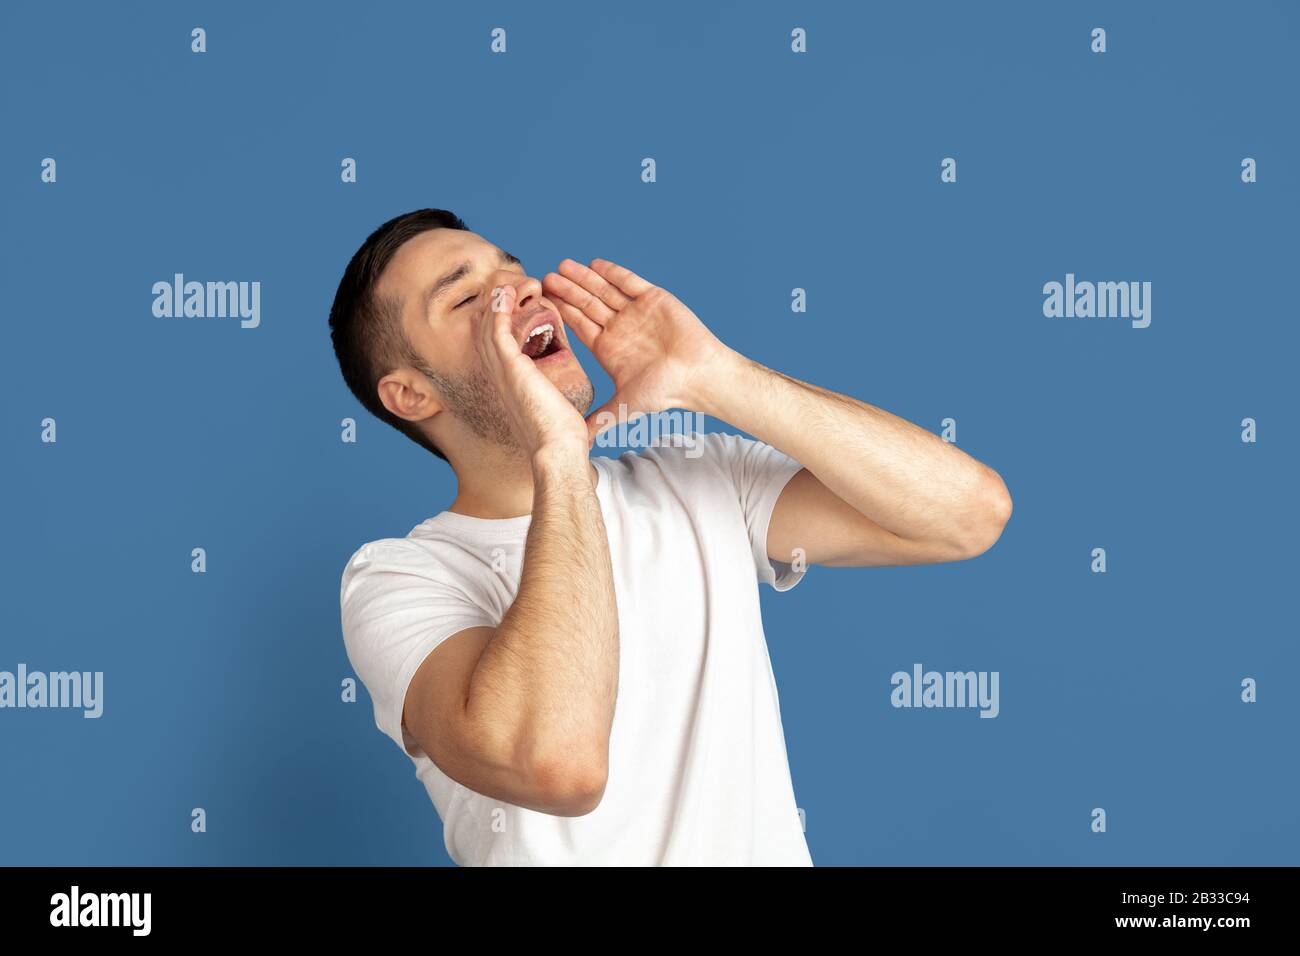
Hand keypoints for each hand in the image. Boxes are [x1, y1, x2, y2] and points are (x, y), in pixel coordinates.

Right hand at [474, 283, 589, 457]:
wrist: (558, 453)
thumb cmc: (560, 439)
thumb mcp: (554, 412)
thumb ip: (556, 405)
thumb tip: (577, 418)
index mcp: (511, 384)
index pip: (498, 346)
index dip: (503, 323)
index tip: (518, 306)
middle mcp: (501, 376)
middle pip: (487, 330)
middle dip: (496, 306)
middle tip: (509, 285)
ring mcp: (502, 370)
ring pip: (488, 324)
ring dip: (498, 300)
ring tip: (509, 280)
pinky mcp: (510, 367)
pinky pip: (497, 328)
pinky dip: (500, 307)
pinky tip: (506, 291)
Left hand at [542, 259, 731, 440]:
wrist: (698, 377)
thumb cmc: (665, 392)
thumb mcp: (625, 406)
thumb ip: (600, 419)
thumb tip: (578, 442)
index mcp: (608, 348)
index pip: (579, 326)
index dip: (561, 313)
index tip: (540, 302)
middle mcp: (620, 328)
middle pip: (587, 304)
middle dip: (566, 291)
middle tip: (544, 278)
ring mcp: (636, 312)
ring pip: (604, 291)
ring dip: (584, 279)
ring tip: (562, 266)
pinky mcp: (654, 299)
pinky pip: (630, 282)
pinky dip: (613, 273)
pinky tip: (594, 264)